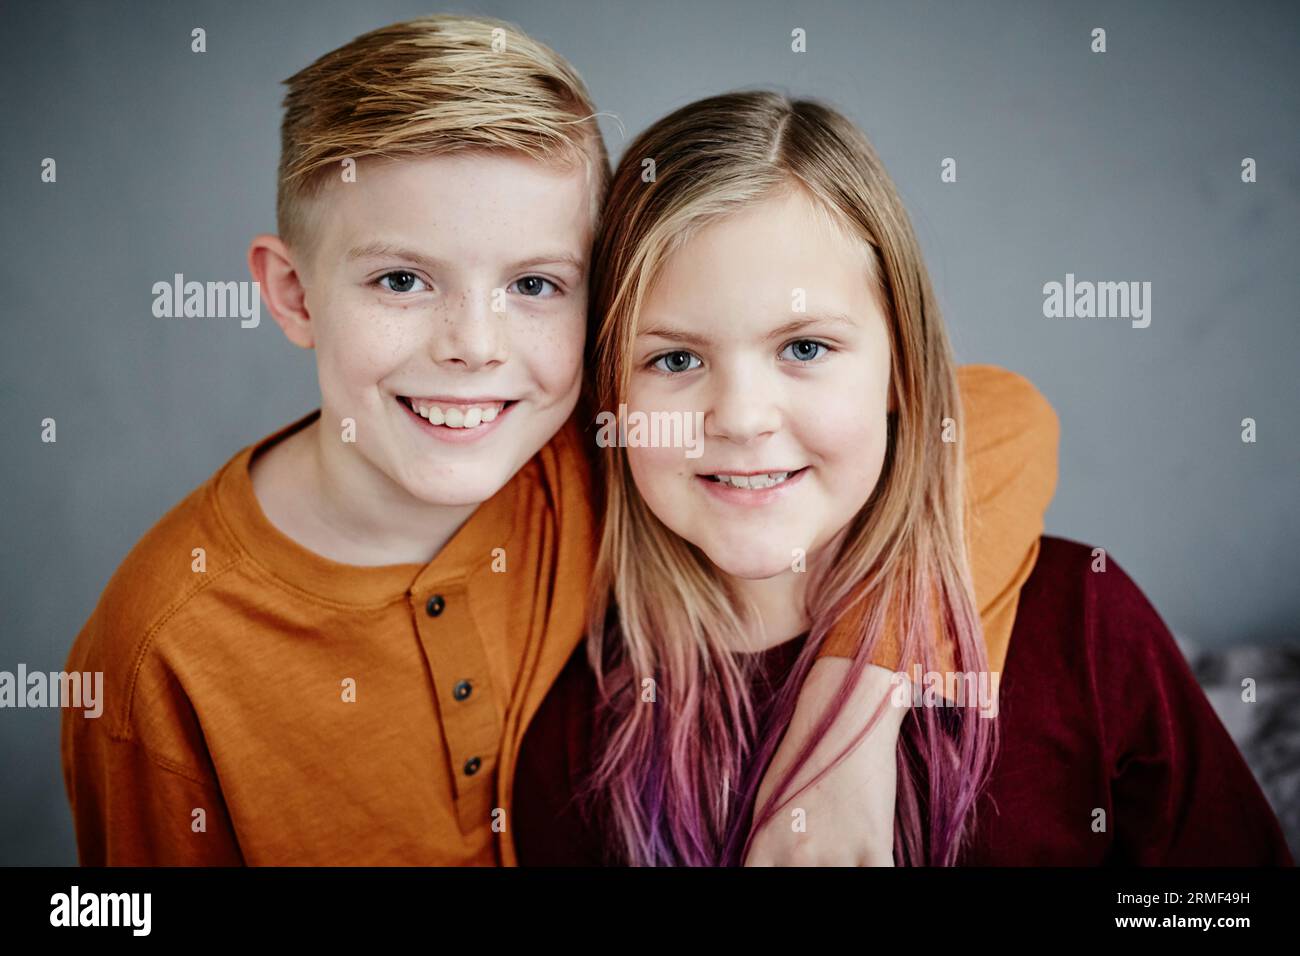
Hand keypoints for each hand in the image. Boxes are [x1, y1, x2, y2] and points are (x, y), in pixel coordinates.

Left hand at [744, 659, 907, 865]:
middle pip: (803, 886)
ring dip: (846, 869)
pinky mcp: (873, 849)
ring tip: (847, 852)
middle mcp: (795, 857)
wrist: (845, 714)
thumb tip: (772, 865)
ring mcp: (835, 856)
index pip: (756, 885)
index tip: (788, 868)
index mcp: (764, 845)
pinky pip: (881, 881)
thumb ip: (769, 844)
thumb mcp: (770, 800)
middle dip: (814, 870)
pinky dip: (875, 872)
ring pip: (841, 885)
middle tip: (825, 852)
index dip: (778, 877)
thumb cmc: (807, 752)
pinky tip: (873, 860)